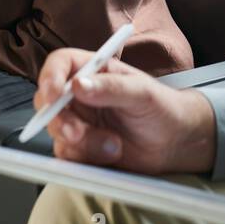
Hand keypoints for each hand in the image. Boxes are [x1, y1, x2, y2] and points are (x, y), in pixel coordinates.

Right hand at [36, 47, 216, 173]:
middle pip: (48, 103)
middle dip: (61, 121)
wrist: (176, 142)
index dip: (50, 77)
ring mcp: (80, 122)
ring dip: (83, 143)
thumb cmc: (163, 108)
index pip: (60, 65)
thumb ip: (112, 87)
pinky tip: (112, 154)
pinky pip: (68, 155)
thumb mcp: (143, 93)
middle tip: (78, 133)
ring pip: (57, 133)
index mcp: (94, 71)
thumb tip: (78, 84)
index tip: (53, 95)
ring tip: (115, 145)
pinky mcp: (82, 148)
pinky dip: (87, 158)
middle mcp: (81, 95)